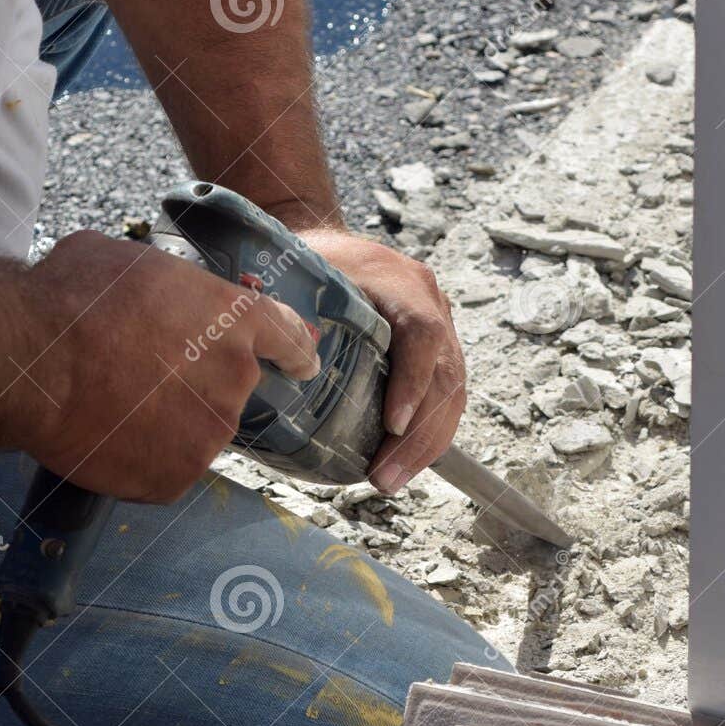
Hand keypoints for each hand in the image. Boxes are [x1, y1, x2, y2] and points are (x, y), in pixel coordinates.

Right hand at [17, 231, 318, 503]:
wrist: (33, 358)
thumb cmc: (72, 298)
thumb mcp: (129, 261)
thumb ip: (166, 288)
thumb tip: (154, 297)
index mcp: (233, 318)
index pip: (286, 337)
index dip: (294, 351)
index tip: (302, 364)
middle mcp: (234, 377)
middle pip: (226, 388)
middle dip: (192, 386)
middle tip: (138, 378)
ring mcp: (210, 432)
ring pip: (195, 431)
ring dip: (166, 424)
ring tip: (113, 405)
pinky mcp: (177, 475)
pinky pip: (164, 470)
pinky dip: (139, 462)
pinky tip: (107, 438)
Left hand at [298, 228, 465, 492]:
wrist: (334, 243)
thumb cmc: (311, 260)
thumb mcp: (300, 275)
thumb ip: (294, 314)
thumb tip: (272, 365)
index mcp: (402, 283)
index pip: (422, 334)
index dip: (413, 381)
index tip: (393, 424)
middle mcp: (433, 304)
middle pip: (444, 375)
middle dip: (417, 435)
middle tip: (382, 477)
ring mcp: (442, 327)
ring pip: (452, 393)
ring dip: (425, 445)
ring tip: (389, 481)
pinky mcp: (438, 351)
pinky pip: (445, 397)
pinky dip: (427, 436)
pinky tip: (402, 466)